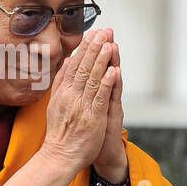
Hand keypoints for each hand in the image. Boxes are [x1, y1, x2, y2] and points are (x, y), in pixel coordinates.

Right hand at [40, 30, 116, 179]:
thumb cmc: (60, 132)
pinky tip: (113, 71)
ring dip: (102, 61)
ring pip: (93, 78)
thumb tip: (67, 61)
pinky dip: (106, 83)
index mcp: (63, 91)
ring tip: (109, 44)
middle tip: (103, 32)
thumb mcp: (55, 102)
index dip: (85, 48)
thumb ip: (61, 81)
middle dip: (95, 48)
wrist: (60, 155)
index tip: (93, 33)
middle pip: (84, 67)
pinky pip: (100, 97)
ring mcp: (82, 106)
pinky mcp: (93, 117)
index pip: (75, 64)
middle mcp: (71, 95)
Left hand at [91, 29, 127, 183]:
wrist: (101, 154)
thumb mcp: (83, 107)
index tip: (94, 31)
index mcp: (94, 93)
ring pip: (112, 80)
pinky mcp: (112, 117)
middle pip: (105, 68)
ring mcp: (109, 105)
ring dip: (113, 62)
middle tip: (107, 31)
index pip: (95, 66)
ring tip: (113, 44)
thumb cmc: (89, 132)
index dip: (94, 49)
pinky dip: (114, 85)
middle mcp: (104, 96)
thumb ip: (79, 87)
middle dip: (105, 49)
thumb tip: (70, 67)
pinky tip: (116, 72)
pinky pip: (113, 99)